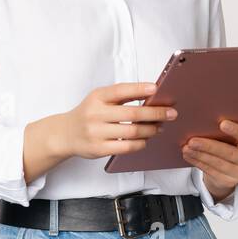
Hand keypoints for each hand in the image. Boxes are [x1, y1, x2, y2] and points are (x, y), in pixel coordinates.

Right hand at [53, 82, 176, 159]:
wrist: (66, 134)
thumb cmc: (89, 113)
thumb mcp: (100, 99)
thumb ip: (122, 95)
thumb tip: (152, 93)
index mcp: (97, 97)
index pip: (121, 90)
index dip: (139, 89)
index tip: (156, 89)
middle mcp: (95, 114)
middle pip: (133, 113)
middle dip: (156, 113)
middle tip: (171, 113)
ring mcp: (96, 133)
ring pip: (132, 132)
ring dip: (151, 129)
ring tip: (159, 127)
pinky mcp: (99, 149)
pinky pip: (126, 147)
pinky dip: (140, 143)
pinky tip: (146, 139)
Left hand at [183, 119, 237, 201]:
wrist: (237, 170)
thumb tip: (233, 104)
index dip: (237, 131)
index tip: (222, 123)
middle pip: (230, 153)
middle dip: (210, 146)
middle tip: (193, 140)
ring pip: (218, 164)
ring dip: (200, 155)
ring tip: (186, 146)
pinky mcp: (228, 183)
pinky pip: (210, 172)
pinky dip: (198, 162)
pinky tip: (188, 155)